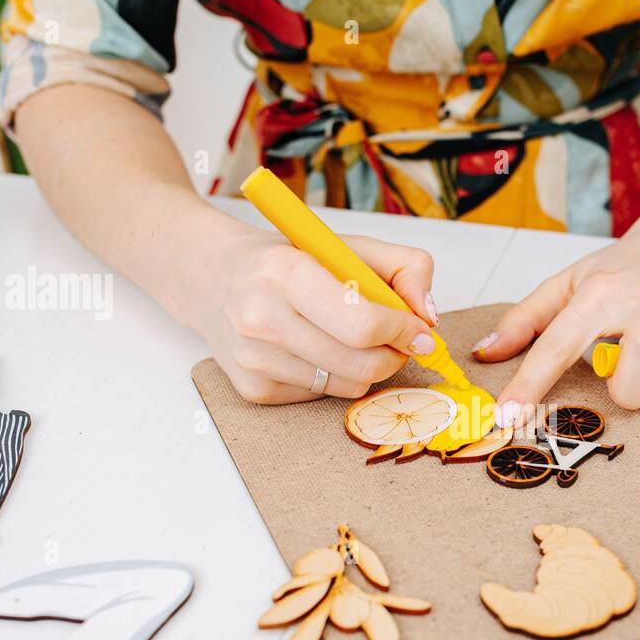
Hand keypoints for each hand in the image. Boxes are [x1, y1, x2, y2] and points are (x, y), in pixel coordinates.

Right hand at [196, 228, 437, 404]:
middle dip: (394, 355)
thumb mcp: (344, 244)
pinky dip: (335, 376)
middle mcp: (261, 319)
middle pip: (362, 364)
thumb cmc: (285, 260)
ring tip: (353, 339)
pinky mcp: (252, 390)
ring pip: (348, 385)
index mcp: (285, 273)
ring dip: (368, 367)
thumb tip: (428, 316)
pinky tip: (316, 349)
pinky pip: (322, 395)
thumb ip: (403, 267)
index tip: (417, 328)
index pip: (363, 324)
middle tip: (399, 340)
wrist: (211, 278)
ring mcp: (253, 361)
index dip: (402, 331)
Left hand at [471, 221, 639, 423]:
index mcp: (598, 295)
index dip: (530, 384)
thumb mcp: (568, 282)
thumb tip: (485, 354)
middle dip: (629, 391)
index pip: (557, 345)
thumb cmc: (623, 267)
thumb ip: (525, 320)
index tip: (508, 416)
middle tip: (625, 377)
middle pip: (639, 367)